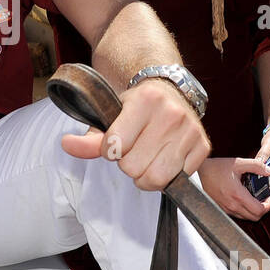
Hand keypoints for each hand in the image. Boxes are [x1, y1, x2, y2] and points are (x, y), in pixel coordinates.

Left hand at [61, 78, 209, 189]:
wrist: (170, 90)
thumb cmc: (135, 107)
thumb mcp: (111, 115)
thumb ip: (89, 137)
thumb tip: (66, 145)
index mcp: (144, 100)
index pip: (114, 147)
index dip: (110, 150)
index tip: (117, 140)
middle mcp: (170, 113)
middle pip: (132, 167)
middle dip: (127, 164)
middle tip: (134, 149)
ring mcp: (189, 130)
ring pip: (155, 179)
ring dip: (145, 176)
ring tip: (147, 158)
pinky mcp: (203, 146)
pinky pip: (177, 179)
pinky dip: (167, 177)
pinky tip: (165, 158)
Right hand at [197, 157, 269, 220]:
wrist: (201, 170)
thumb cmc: (218, 167)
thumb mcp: (239, 163)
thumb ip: (257, 166)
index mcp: (237, 195)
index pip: (259, 210)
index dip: (268, 205)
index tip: (269, 197)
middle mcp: (231, 205)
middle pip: (254, 217)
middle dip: (263, 209)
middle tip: (265, 199)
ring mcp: (226, 208)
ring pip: (246, 218)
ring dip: (254, 211)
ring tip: (256, 199)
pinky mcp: (222, 208)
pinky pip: (238, 215)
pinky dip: (245, 211)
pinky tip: (245, 199)